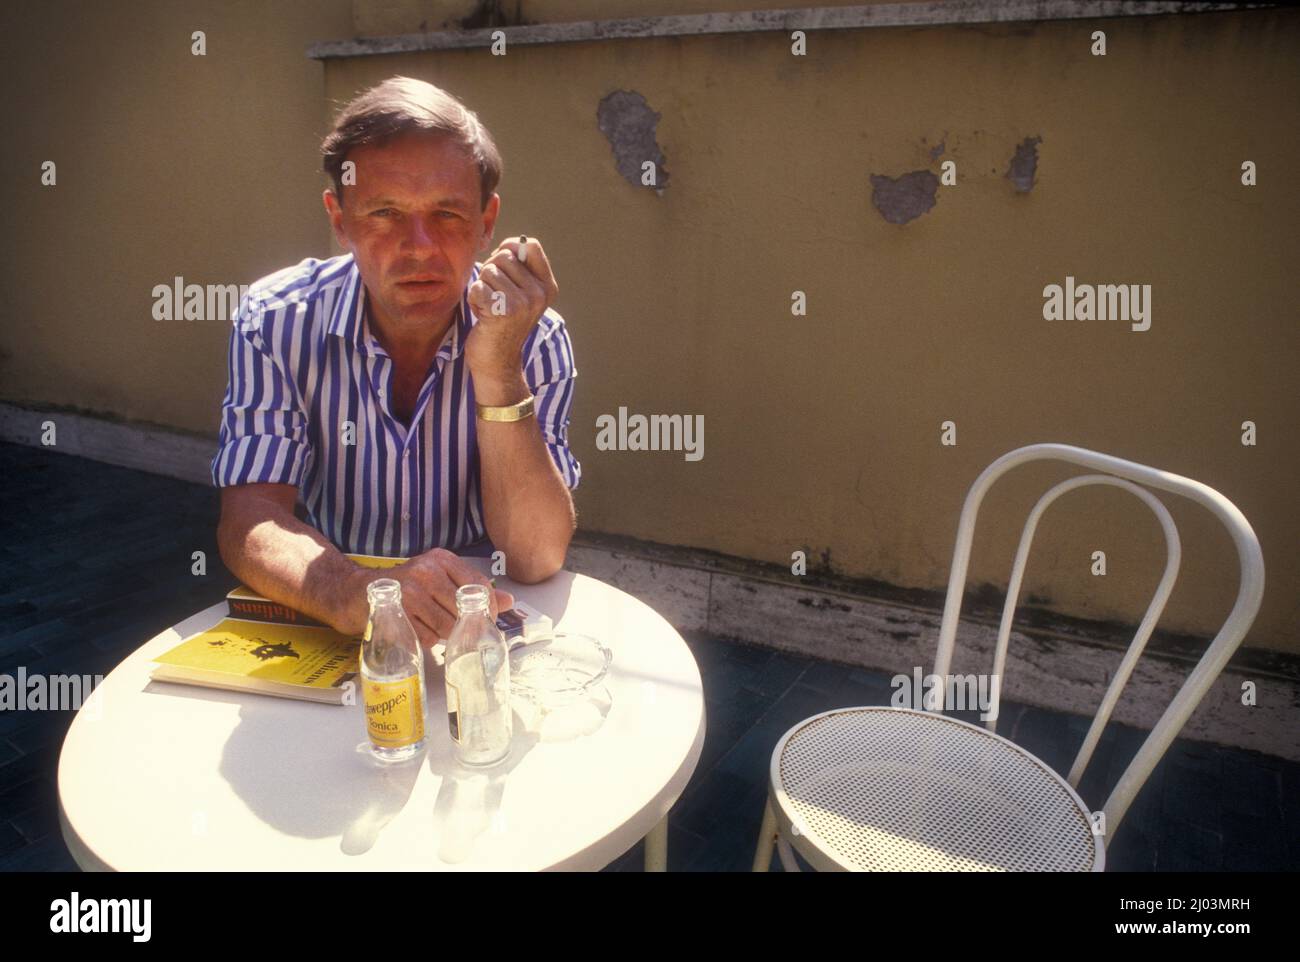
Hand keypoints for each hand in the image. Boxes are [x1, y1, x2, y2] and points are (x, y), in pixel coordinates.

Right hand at [371, 548, 514, 648]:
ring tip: (432, 627)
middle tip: (458, 630)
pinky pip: (427, 637)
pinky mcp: (397, 612)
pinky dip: (427, 640)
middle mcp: (427, 571)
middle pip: (464, 608)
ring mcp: (410, 591)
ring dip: (445, 634)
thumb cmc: (402, 587)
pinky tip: (417, 631)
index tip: (486, 621)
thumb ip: (471, 589)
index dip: (488, 608)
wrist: (355, 593)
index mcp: (441, 559)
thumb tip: (509, 600)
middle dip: (464, 625)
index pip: (478, 585)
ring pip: (447, 625)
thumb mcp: (438, 579)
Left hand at [465, 235, 558, 380]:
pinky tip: (482, 314)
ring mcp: (523, 303)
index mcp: (547, 287)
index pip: (532, 246)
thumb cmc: (502, 323)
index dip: (510, 248)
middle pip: (504, 256)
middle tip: (494, 295)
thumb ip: (519, 269)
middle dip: (491, 272)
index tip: (502, 265)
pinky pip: (477, 287)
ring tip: (489, 307)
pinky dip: (473, 299)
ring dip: (481, 288)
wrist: (497, 362)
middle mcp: (539, 294)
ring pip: (488, 271)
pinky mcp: (503, 312)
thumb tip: (510, 244)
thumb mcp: (521, 295)